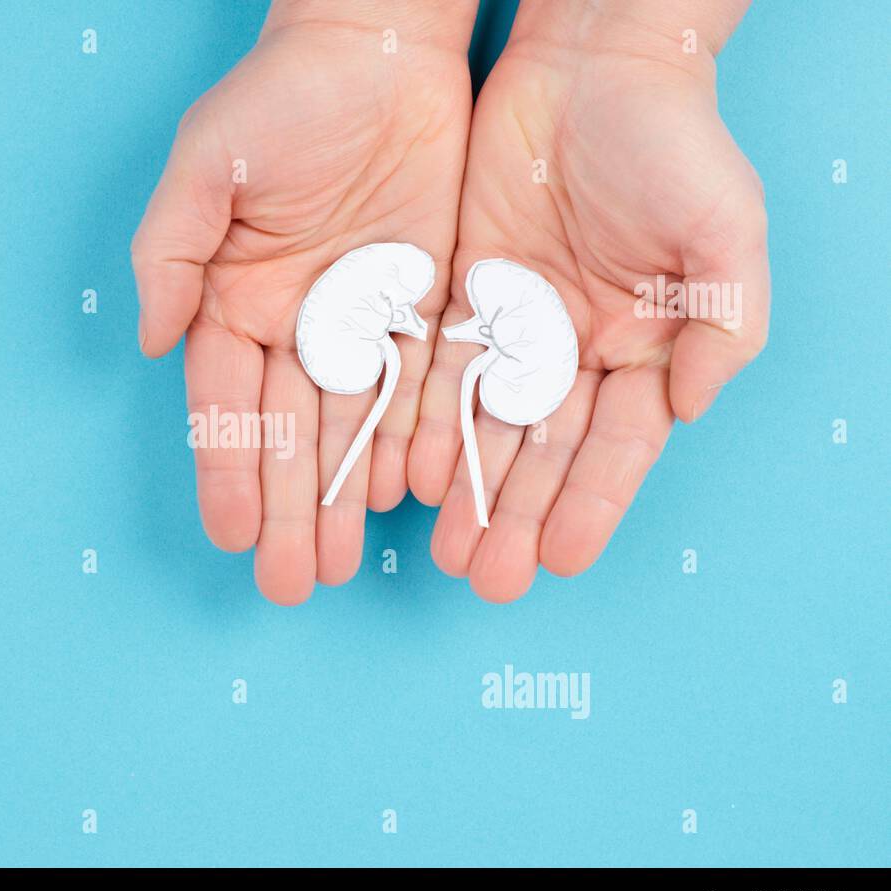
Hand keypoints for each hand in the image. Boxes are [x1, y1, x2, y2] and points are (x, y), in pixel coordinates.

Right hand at [133, 0, 476, 603]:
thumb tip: (152, 344)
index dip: (227, 471)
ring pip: (352, 426)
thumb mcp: (208, 165)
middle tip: (292, 584)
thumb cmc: (281, 97)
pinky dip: (409, 443)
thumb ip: (171, 255)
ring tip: (343, 564)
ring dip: (343, 497)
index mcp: (233, 299)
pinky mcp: (422, 304)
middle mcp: (294, 323)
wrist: (381, 46)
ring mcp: (360, 319)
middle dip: (288, 510)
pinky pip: (418, 389)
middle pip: (288, 433)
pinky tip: (402, 498)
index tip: (231, 536)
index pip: (226, 404)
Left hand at [408, 0, 768, 600]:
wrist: (590, 66)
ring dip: (469, 491)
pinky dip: (427, 425)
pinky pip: (439, 372)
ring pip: (487, 426)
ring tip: (446, 553)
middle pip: (543, 452)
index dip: (590, 505)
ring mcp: (517, 326)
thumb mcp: (723, 232)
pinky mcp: (463, 295)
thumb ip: (723, 326)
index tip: (563, 562)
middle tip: (487, 579)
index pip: (616, 446)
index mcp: (644, 347)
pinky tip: (412, 477)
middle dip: (517, 518)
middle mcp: (577, 350)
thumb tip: (689, 410)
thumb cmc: (672, 140)